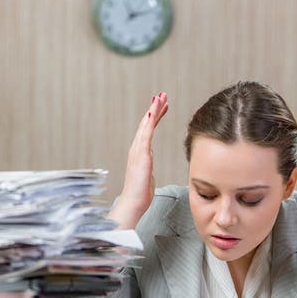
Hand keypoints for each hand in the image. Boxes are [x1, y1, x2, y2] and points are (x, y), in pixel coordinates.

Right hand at [110, 92, 168, 228]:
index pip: (148, 130)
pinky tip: (154, 110)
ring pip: (146, 124)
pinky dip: (150, 121)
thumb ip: (147, 169)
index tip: (162, 107)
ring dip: (153, 109)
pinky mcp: (141, 154)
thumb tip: (148, 167)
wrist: (133, 202)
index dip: (155, 117)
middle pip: (146, 123)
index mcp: (140, 153)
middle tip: (162, 95)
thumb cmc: (140, 194)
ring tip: (161, 97)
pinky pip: (146, 133)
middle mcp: (137, 148)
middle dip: (154, 108)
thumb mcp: (147, 177)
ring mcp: (138, 150)